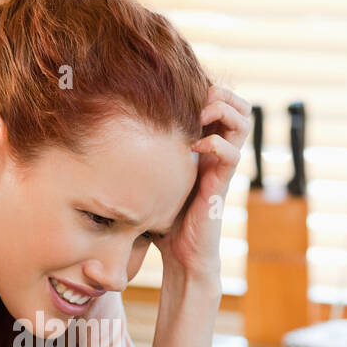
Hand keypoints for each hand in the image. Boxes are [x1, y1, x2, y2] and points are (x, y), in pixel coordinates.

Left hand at [151, 84, 250, 286]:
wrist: (181, 256)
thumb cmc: (163, 219)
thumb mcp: (151, 180)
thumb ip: (142, 158)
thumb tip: (103, 137)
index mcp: (205, 147)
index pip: (221, 105)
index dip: (209, 90)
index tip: (182, 94)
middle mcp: (219, 153)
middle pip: (240, 107)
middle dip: (223, 94)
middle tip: (199, 100)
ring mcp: (223, 167)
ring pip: (244, 123)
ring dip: (224, 111)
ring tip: (201, 116)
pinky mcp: (222, 184)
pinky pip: (232, 154)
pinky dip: (216, 144)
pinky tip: (195, 149)